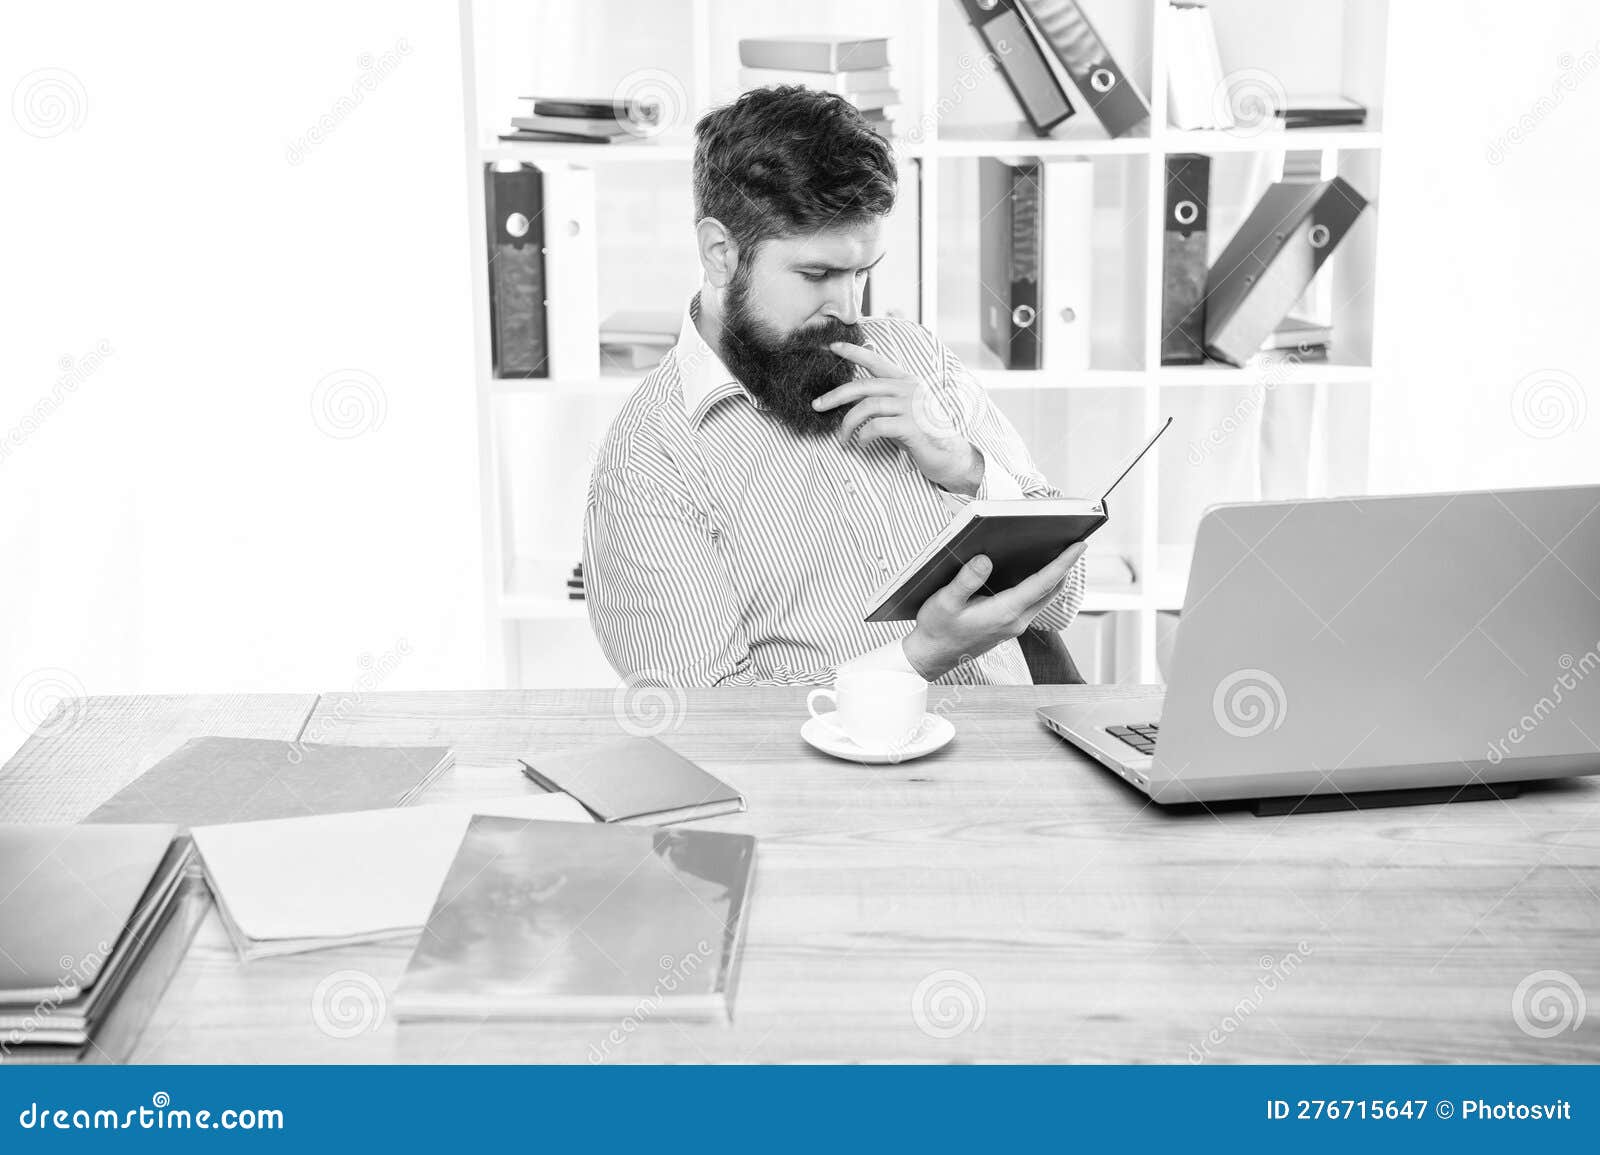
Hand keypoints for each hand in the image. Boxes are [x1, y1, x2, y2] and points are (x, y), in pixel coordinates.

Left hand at [812, 342, 982, 495]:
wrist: (951, 457)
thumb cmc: (923, 435)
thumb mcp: (903, 412)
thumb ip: (884, 402)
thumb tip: (852, 402)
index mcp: (907, 382)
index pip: (877, 361)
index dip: (854, 352)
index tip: (833, 345)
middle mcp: (909, 389)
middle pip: (864, 386)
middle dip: (836, 395)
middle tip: (817, 405)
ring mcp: (912, 407)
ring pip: (867, 406)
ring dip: (848, 423)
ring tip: (842, 438)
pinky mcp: (912, 426)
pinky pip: (877, 426)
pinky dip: (863, 435)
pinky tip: (862, 443)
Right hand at [901, 542, 1087, 680]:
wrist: (931, 656)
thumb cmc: (937, 629)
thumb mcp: (944, 601)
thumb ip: (966, 580)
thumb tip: (985, 560)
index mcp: (1004, 612)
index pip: (1042, 584)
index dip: (1063, 564)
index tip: (1079, 546)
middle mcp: (1015, 621)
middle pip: (1051, 591)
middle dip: (1065, 567)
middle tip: (1074, 542)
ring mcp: (1014, 625)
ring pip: (1044, 597)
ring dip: (1054, 576)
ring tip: (1059, 553)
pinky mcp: (1009, 626)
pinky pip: (1034, 603)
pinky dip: (1041, 585)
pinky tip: (1034, 572)